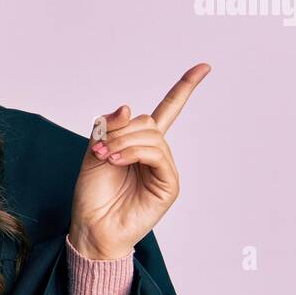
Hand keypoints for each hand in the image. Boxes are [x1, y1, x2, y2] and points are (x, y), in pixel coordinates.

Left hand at [68, 63, 210, 260]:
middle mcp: (155, 155)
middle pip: (149, 122)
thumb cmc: (92, 195)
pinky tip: (117, 161)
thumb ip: (107, 128)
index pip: (167, 111)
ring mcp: (163, 170)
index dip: (184, 88)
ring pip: (152, 136)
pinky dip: (135, 152)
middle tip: (100, 147)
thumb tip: (127, 107)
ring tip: (106, 156)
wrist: (92, 227)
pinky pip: (157, 155)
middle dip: (121, 130)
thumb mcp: (93, 153)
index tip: (203, 67)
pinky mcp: (168, 185)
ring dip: (124, 141)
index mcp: (139, 144)